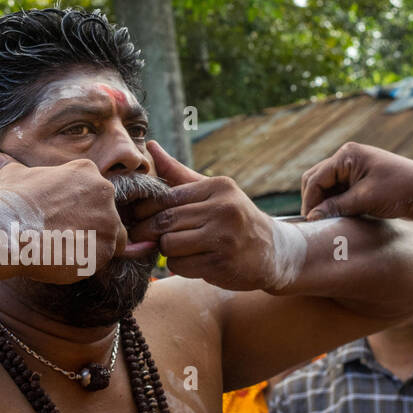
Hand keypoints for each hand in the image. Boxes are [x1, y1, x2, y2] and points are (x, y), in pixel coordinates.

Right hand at [0, 153, 128, 284]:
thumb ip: (12, 167)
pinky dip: (87, 262)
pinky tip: (65, 260)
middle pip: (106, 214)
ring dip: (91, 244)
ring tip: (65, 250)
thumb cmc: (12, 202)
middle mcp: (104, 193)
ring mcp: (108, 221)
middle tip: (63, 235)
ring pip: (110, 237)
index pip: (94, 193)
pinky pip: (102, 258)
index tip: (62, 218)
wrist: (10, 231)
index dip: (79, 208)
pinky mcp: (105, 249)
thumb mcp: (12, 176)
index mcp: (87, 171)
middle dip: (90, 225)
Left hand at [126, 140, 286, 291]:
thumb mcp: (212, 192)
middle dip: (147, 232)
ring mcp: (224, 237)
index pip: (166, 197)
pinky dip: (179, 266)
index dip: (144, 210)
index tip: (138, 218)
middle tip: (143, 237)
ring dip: (166, 251)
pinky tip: (193, 261)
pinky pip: (180, 265)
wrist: (274, 252)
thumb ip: (179, 174)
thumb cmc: (234, 219)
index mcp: (219, 187)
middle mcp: (224, 209)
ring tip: (179, 248)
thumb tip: (150, 146)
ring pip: (169, 245)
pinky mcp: (222, 263)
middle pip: (164, 222)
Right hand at [300, 142, 412, 239]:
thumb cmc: (399, 191)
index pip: (316, 178)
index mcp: (347, 155)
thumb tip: (311, 217)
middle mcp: (347, 158)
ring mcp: (353, 168)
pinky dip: (334, 203)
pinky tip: (336, 216)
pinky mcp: (359, 180)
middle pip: (317, 180)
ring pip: (326, 187)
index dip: (310, 201)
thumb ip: (335, 206)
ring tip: (325, 221)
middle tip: (314, 223)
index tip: (310, 221)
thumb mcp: (365, 199)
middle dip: (314, 201)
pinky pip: (338, 191)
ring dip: (323, 203)